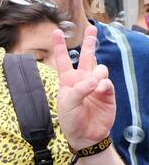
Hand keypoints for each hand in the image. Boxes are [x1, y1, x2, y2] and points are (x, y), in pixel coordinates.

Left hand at [54, 26, 115, 150]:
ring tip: (93, 85)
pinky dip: (104, 84)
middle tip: (91, 28)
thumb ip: (78, 89)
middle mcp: (82, 80)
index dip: (59, 46)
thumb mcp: (67, 104)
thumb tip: (95, 80)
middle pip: (86, 57)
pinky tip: (100, 89)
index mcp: (68, 80)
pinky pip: (107, 82)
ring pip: (99, 68)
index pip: (63, 60)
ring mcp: (96, 85)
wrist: (86, 135)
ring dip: (96, 73)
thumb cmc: (71, 119)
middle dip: (89, 42)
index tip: (56, 31)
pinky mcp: (107, 93)